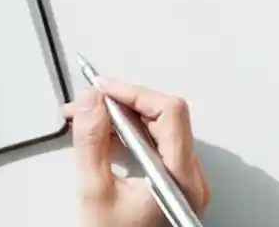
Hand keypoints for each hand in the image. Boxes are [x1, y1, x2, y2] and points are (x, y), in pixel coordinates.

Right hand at [65, 80, 210, 226]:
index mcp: (181, 180)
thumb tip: (93, 101)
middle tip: (89, 102)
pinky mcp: (172, 182)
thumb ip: (91, 141)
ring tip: (88, 119)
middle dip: (121, 104)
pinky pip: (154, 144)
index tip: (104, 88)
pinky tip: (102, 136)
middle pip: (164, 118)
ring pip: (157, 129)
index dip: (134, 93)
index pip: (169, 113)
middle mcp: (191, 179)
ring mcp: (183, 181)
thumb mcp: (94, 191)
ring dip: (120, 119)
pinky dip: (126, 135)